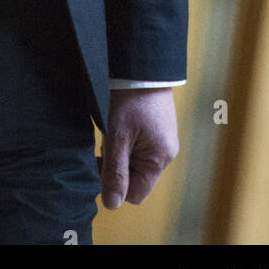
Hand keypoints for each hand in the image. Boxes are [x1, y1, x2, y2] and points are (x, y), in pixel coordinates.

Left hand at [98, 87, 178, 208]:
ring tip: (114, 126)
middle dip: (117, 163)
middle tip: (108, 139)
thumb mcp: (117, 135)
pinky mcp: (159, 128)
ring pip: (135, 160)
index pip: (135, 193)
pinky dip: (127, 138)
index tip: (102, 161)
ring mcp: (164, 140)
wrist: (141, 65)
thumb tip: (112, 204)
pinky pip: (140, 145)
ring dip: (120, 149)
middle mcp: (166, 153)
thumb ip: (115, 172)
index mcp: (159, 159)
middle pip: (135, 177)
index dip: (115, 184)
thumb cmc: (130, 98)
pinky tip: (121, 120)